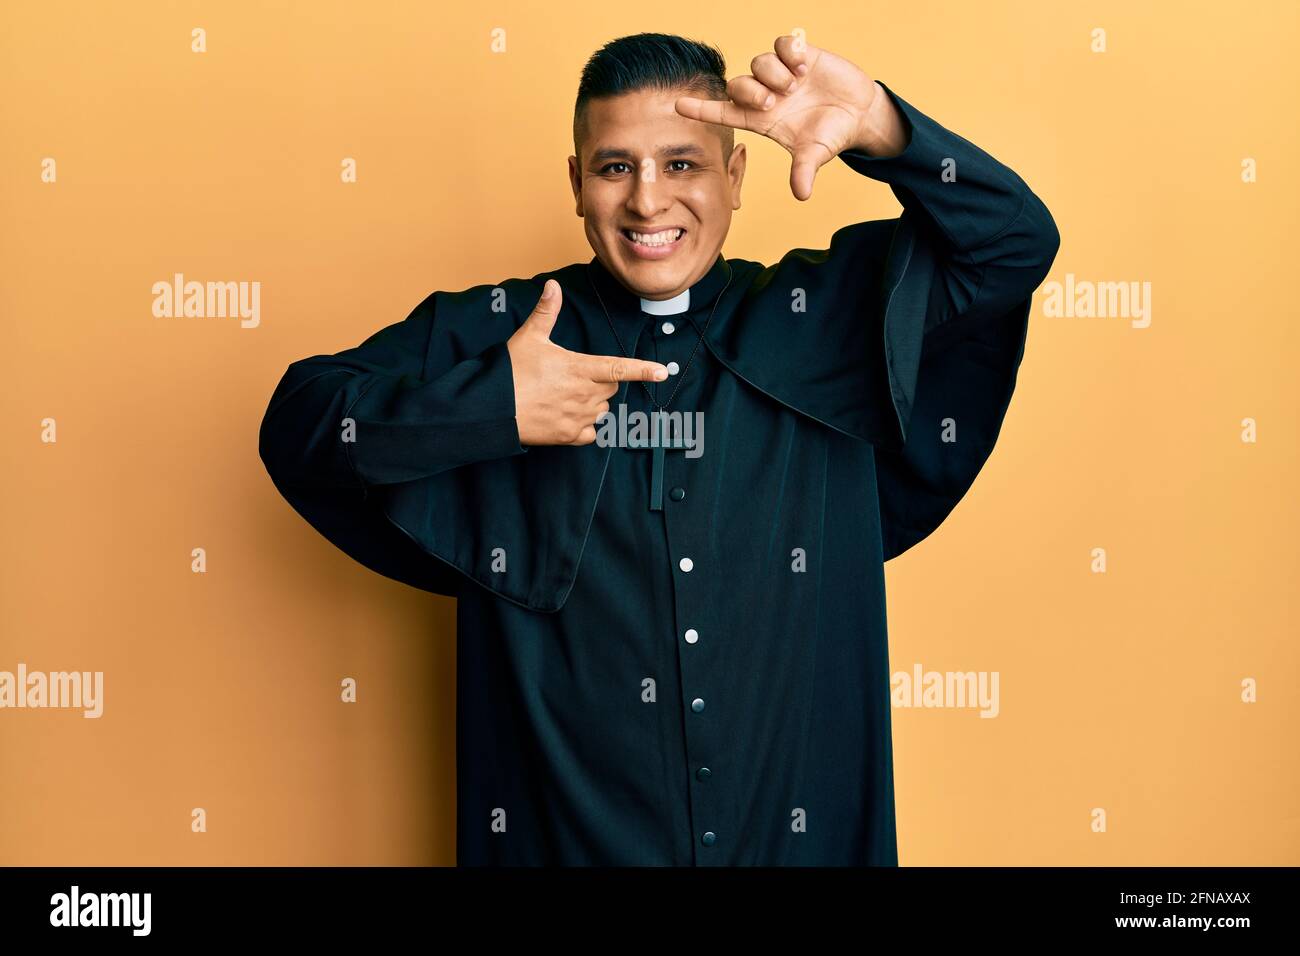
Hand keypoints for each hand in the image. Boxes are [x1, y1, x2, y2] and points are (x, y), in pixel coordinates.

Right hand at [506, 280, 667, 445]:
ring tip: (565, 396)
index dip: (643, 370)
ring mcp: (578, 418)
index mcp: (580, 369)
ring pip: (601, 409)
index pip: (619, 368)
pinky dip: (585, 426)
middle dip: (603, 380)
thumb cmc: (510, 372)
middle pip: (611, 387)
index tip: (662, 372)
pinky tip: (567, 417)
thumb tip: (553, 286)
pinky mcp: (569, 437)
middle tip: (577, 375)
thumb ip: (546, 312)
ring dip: (593, 403)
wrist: (491, 410)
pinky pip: (591, 433)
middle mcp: (584, 395)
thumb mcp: (528, 337)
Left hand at [675, 36, 902, 200]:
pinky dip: (790, 52)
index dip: (702, 109)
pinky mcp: (799, 55)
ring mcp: (781, 74)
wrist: (858, 113)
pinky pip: (781, 44)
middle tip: (776, 101)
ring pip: (759, 63)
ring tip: (797, 84)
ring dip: (775, 73)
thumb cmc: (831, 135)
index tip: (678, 105)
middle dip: (752, 91)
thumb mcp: (816, 154)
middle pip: (738, 85)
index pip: (724, 112)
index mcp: (762, 119)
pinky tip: (804, 66)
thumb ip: (804, 171)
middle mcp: (766, 94)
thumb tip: (802, 195)